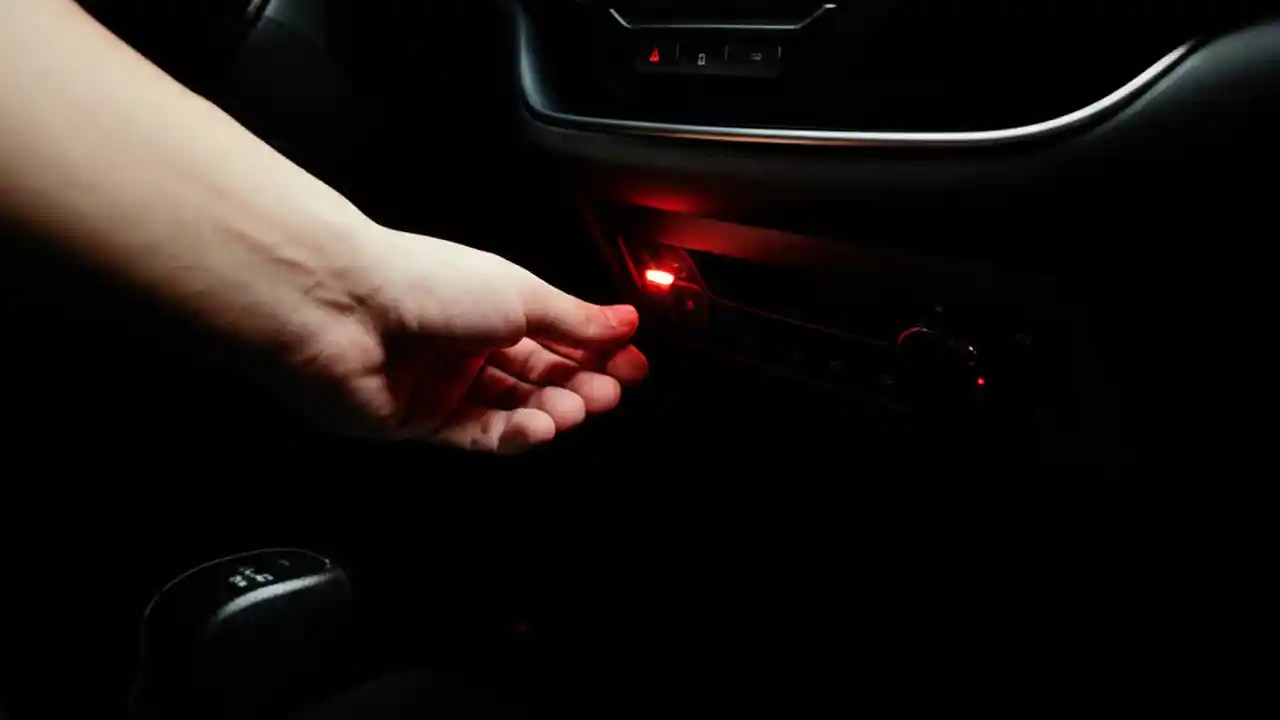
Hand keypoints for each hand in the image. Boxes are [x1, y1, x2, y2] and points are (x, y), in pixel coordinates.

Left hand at [281, 226, 647, 452]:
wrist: (344, 308)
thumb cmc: (423, 282)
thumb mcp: (519, 293)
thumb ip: (574, 318)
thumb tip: (624, 321)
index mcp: (491, 301)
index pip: (557, 333)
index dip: (596, 350)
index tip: (631, 363)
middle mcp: (467, 340)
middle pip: (539, 374)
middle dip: (581, 383)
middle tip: (612, 390)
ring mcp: (444, 382)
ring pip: (514, 408)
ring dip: (553, 410)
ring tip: (578, 408)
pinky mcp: (422, 420)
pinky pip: (481, 434)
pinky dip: (516, 435)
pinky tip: (541, 426)